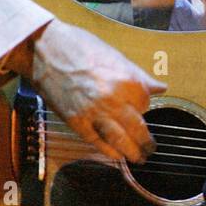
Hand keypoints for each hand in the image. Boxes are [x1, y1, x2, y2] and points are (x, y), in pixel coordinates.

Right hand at [24, 20, 166, 163]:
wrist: (45, 49)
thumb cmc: (81, 47)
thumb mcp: (116, 57)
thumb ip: (140, 76)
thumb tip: (160, 87)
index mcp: (127, 81)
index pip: (146, 103)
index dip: (144, 106)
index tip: (141, 109)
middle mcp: (114, 99)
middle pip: (138, 128)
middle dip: (146, 142)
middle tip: (150, 149)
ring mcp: (94, 112)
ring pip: (120, 140)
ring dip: (132, 152)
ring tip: (138, 158)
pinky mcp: (76, 121)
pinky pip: (97, 141)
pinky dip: (109, 151)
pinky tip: (116, 155)